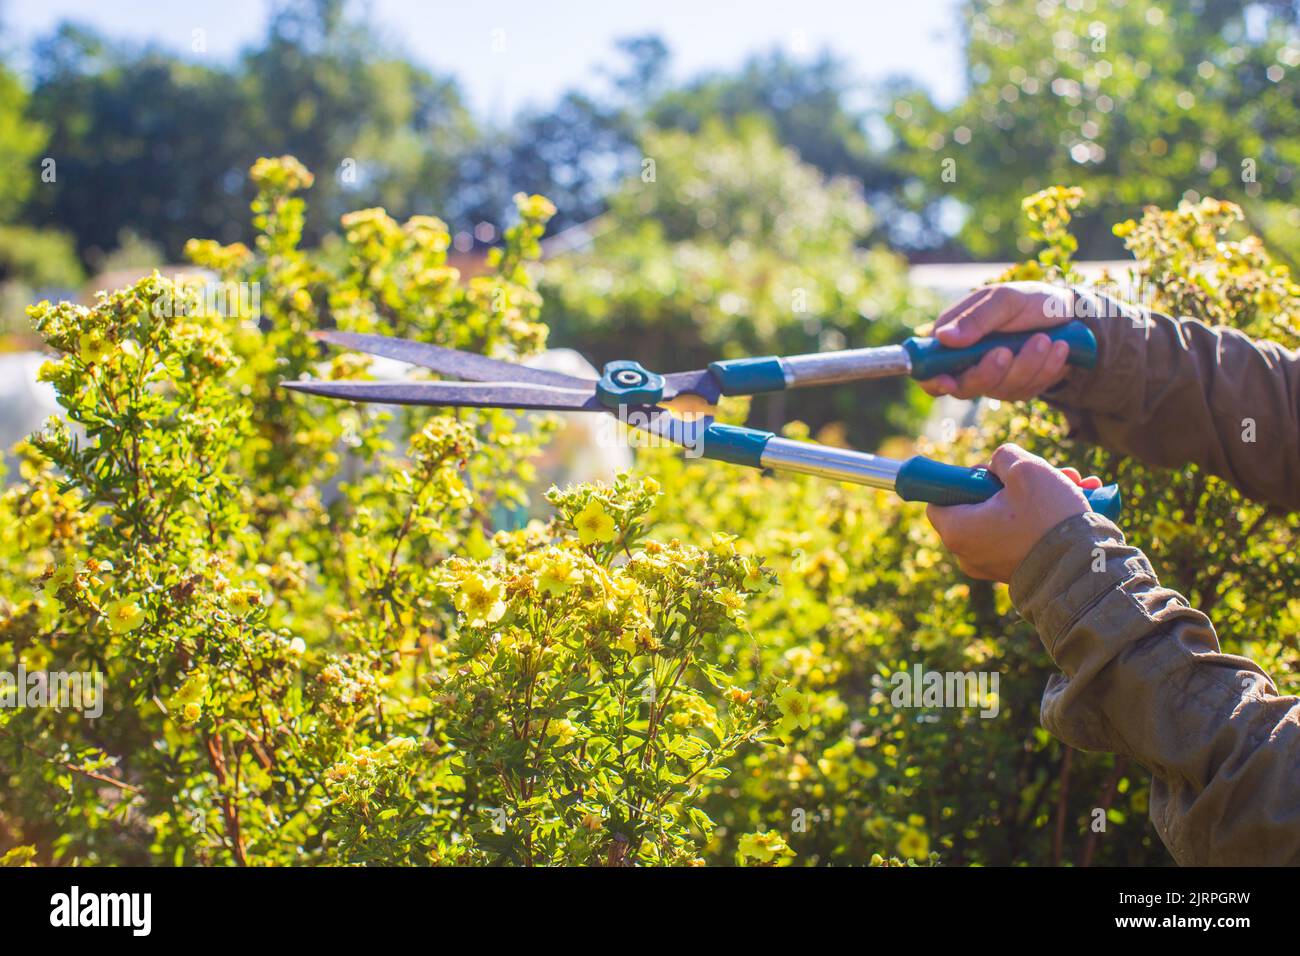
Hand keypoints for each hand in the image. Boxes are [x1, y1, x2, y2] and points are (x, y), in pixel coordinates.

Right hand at [918, 281, 1078, 400]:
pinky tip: (1058, 349)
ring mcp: (992, 378)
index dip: (933, 380)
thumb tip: (944, 338)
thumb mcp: (1005, 299)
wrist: (1069, 314)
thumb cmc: (1031, 301)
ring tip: (1047, 339)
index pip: (929, 369)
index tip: (948, 381)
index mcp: (952, 339)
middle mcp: (967, 362)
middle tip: (1006, 351)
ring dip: (1026, 365)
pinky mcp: (1016, 387)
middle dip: (988, 372)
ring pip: (999, 390)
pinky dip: (1044, 370)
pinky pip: (1025, 391)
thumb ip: (976, 318)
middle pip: (964, 387)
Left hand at [925, 443, 1100, 582]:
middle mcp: (967, 553)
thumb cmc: (1048, 518)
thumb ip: (1003, 457)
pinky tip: (1078, 497)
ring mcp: (991, 565)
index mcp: (957, 530)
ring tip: (1072, 480)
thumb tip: (998, 465)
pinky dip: (1042, 517)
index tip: (989, 474)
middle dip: (1012, 483)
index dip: (962, 479)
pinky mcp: (1016, 571)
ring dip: (1036, 496)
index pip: (939, 499)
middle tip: (1043, 471)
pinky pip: (1022, 535)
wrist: (1087, 569)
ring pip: (1008, 517)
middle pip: (979, 504)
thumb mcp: (1025, 469)